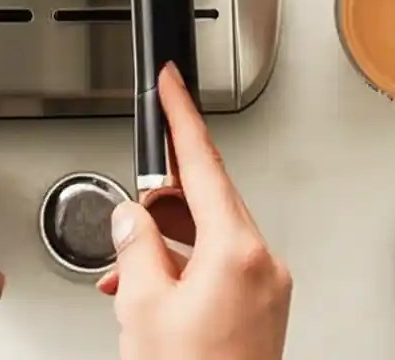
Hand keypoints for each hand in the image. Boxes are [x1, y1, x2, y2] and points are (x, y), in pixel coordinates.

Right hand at [98, 64, 291, 359]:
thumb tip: (129, 217)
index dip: (182, 118)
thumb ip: (133, 247)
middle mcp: (261, 263)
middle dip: (163, 196)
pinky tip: (149, 284)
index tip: (173, 85)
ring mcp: (266, 287)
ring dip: (167, 237)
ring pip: (210, 233)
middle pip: (207, 199)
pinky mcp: (261, 308)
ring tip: (128, 262)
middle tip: (131, 198)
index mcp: (235, 251)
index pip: (204, 164)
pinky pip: (219, 265)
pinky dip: (183, 264)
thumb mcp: (141, 306)